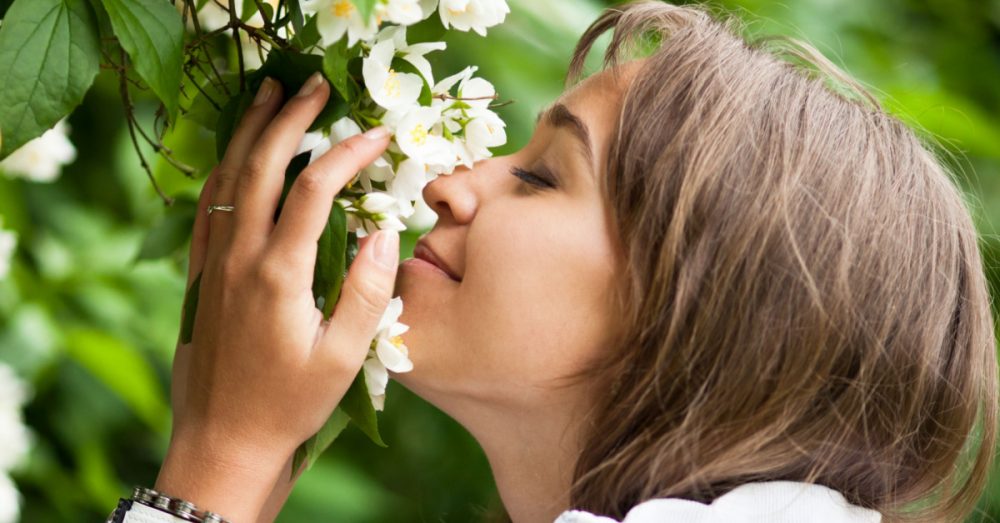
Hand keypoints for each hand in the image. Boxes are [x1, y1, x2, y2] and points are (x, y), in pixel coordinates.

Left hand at [157, 73, 398, 520]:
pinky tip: (233, 158)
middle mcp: (240, 258)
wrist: (222, 443)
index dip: (347, 153)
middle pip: (262, 166)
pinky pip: (207, 208)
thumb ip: (369, 290)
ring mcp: (213, 264)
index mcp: (280, 274)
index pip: (315, 189)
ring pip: (227, 179)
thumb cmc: (290, 406)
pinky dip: (222, 171)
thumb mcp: (345, 357)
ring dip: (249, 132)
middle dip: (290, 117)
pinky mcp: (200, 277)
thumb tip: (384, 232)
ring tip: (269, 96)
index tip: (376, 134)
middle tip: (314, 84)